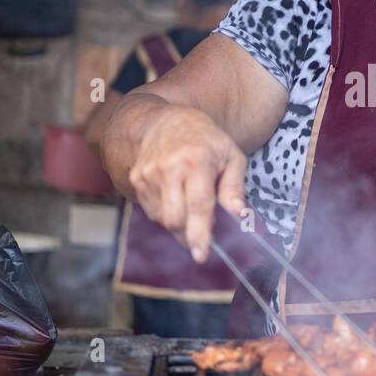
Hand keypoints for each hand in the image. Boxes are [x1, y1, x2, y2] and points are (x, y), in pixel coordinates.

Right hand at [126, 106, 247, 261]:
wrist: (164, 121)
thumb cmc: (205, 140)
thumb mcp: (230, 155)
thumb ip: (235, 186)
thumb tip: (239, 213)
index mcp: (196, 161)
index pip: (197, 204)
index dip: (199, 233)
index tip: (201, 254)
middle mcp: (168, 168)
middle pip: (175, 218)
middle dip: (189, 234)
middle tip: (202, 232)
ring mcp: (148, 175)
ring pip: (163, 219)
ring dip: (179, 223)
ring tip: (189, 203)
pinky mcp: (136, 180)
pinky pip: (152, 212)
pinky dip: (167, 214)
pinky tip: (175, 197)